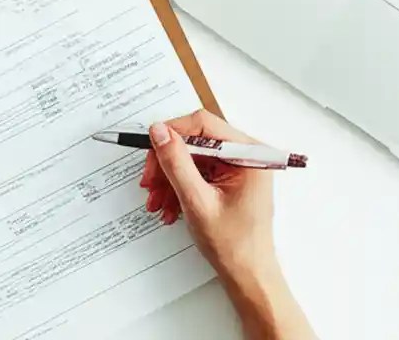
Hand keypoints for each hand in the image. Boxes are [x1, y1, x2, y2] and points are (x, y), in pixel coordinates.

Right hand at [140, 111, 314, 339]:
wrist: (248, 275)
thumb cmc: (235, 245)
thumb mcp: (197, 201)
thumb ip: (177, 163)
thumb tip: (160, 132)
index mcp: (249, 154)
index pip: (203, 124)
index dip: (173, 133)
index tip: (150, 148)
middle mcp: (246, 155)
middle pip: (195, 141)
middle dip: (167, 163)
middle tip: (149, 183)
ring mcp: (238, 168)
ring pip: (192, 158)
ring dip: (169, 179)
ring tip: (157, 203)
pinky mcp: (229, 180)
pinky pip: (197, 173)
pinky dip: (179, 188)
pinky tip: (169, 207)